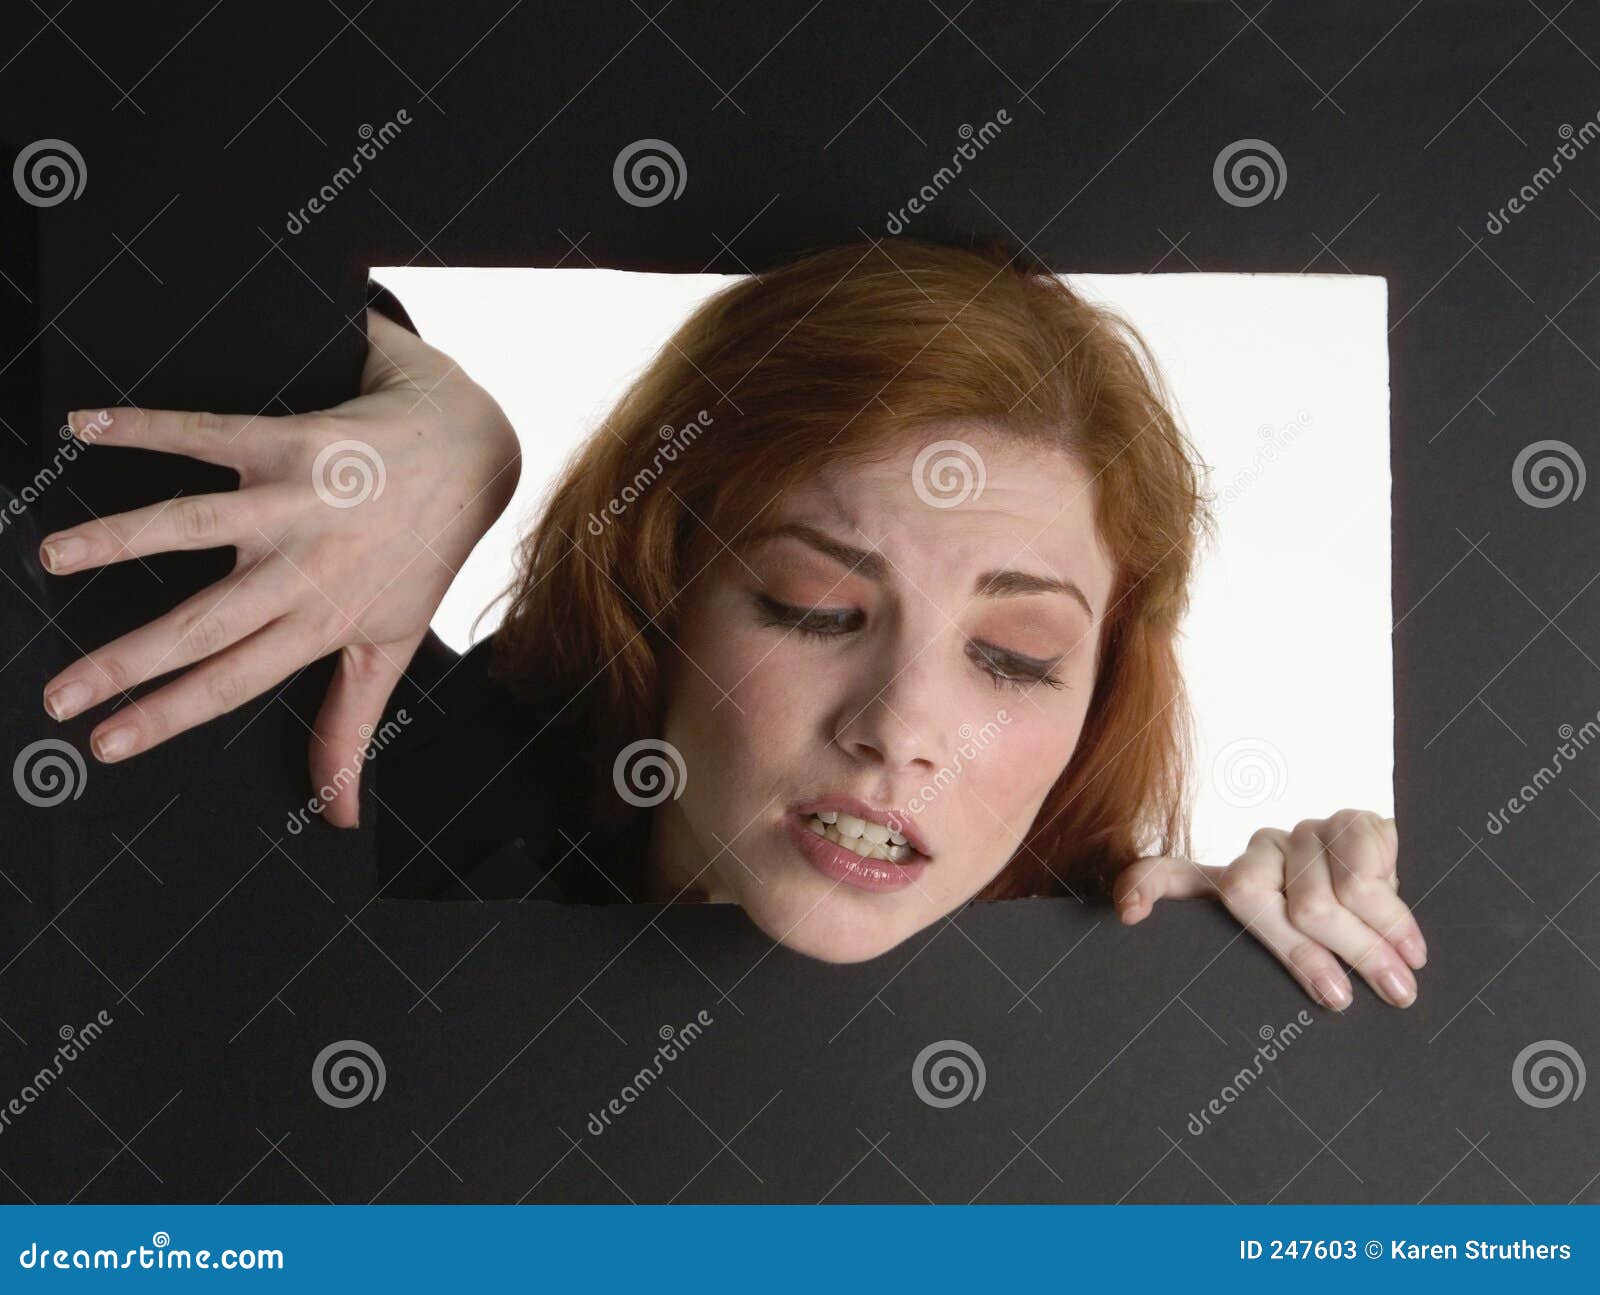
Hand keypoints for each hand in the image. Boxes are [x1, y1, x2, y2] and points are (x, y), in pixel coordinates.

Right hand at [38, 308, 520, 825]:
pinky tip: (85, 425)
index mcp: (324, 621)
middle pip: (205, 621)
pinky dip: (146, 426)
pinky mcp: (293, 441)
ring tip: (53, 556)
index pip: (235, 681)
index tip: (103, 745)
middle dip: (127, 660)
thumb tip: (342, 817)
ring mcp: (298, 503)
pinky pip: (210, 431)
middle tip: (57, 692)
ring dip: (120, 537)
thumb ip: (351, 725)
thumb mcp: (392, 644)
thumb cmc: (422, 557)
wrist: (468, 455)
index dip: (169, 715)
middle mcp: (307, 568)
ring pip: (197, 524)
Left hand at [1112, 809, 1425, 1010]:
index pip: (1168, 876)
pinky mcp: (1354, 822)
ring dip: (1372, 939)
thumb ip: (1201, 925)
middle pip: (1275, 899)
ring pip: (1333, 888)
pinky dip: (1392, 908)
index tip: (1130, 915)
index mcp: (1221, 881)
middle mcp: (1259, 851)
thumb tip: (1128, 912)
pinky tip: (1410, 942)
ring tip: (1402, 979)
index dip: (1143, 887)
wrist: (1375, 898)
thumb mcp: (1254, 950)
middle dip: (1321, 953)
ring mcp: (1306, 833)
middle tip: (1350, 999)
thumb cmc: (1307, 938)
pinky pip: (1368, 864)